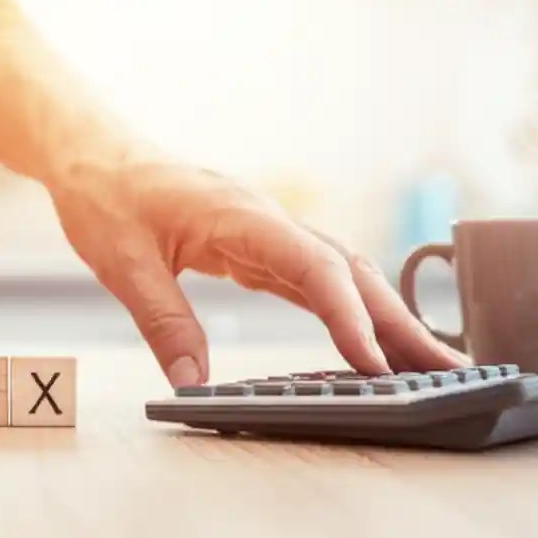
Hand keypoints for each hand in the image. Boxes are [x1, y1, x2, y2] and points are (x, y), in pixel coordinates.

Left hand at [47, 152, 468, 387]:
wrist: (95, 154)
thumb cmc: (106, 196)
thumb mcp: (123, 265)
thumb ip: (163, 323)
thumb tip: (191, 383)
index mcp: (241, 215)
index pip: (312, 266)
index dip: (348, 315)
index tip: (374, 361)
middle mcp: (267, 219)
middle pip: (347, 269)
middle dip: (396, 320)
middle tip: (442, 369)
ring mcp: (267, 230)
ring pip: (340, 273)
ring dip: (383, 315)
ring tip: (424, 363)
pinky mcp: (258, 244)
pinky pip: (314, 278)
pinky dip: (347, 309)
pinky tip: (368, 340)